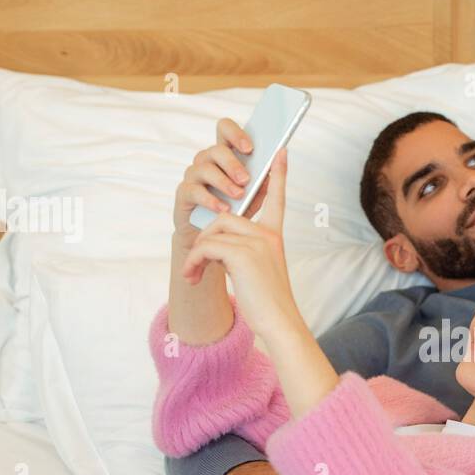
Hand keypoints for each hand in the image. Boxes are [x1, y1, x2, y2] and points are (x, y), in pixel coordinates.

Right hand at [172, 117, 271, 240]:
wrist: (213, 234)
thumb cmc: (235, 209)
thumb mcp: (254, 197)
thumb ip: (262, 184)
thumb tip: (272, 172)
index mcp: (225, 153)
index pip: (225, 129)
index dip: (236, 134)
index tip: (250, 148)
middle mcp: (207, 159)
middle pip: (216, 150)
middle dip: (233, 164)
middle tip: (246, 179)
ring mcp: (194, 174)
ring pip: (205, 169)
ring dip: (224, 182)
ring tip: (239, 195)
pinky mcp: (184, 192)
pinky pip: (195, 191)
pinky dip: (211, 200)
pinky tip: (224, 208)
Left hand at [180, 148, 297, 339]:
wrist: (279, 323)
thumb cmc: (268, 304)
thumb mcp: (256, 271)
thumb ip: (241, 250)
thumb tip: (213, 243)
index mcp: (274, 236)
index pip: (277, 199)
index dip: (278, 176)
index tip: (280, 151)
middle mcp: (267, 234)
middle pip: (225, 218)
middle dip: (204, 241)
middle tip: (195, 267)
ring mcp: (257, 241)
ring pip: (213, 232)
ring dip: (196, 254)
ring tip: (193, 275)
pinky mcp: (243, 253)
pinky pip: (207, 246)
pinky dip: (194, 261)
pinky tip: (193, 277)